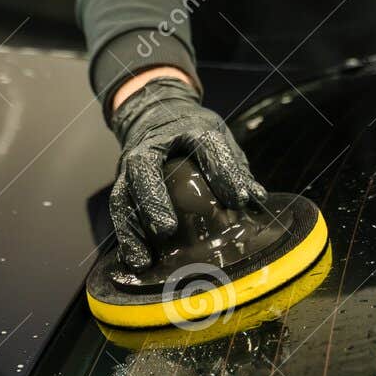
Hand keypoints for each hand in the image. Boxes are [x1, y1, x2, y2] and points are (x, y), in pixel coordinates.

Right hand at [107, 76, 264, 270]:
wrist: (153, 113)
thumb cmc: (192, 133)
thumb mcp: (218, 139)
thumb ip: (236, 168)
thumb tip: (256, 200)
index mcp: (188, 128)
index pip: (206, 144)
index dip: (223, 171)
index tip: (239, 200)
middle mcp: (153, 145)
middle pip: (145, 167)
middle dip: (154, 199)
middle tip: (167, 230)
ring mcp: (131, 165)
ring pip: (124, 194)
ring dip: (132, 228)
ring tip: (142, 260)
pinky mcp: (122, 184)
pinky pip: (119, 212)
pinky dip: (125, 238)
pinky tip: (133, 262)